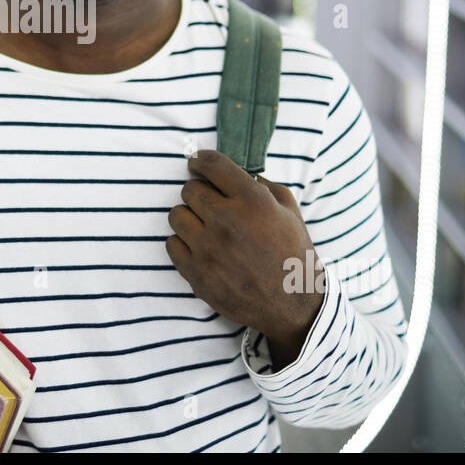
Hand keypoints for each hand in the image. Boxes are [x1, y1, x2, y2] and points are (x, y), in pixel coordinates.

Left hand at [166, 149, 324, 370]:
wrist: (293, 304)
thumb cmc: (293, 253)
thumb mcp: (289, 210)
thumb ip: (262, 185)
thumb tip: (236, 173)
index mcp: (252, 202)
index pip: (212, 165)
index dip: (201, 159)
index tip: (197, 162)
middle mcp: (226, 222)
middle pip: (189, 190)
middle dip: (199, 192)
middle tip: (209, 202)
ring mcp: (208, 249)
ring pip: (176, 215)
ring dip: (188, 216)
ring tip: (204, 226)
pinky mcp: (196, 274)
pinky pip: (171, 244)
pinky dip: (183, 243)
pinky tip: (199, 247)